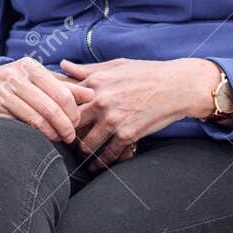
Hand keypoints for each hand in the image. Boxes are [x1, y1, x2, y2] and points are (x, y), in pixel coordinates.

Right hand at [0, 57, 91, 143]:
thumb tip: (92, 94)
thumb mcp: (37, 79)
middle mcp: (13, 76)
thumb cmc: (15, 84)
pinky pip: (16, 125)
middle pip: (49, 107)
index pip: (61, 92)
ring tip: (59, 139)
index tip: (78, 123)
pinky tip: (39, 140)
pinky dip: (31, 135)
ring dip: (50, 133)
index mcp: (29, 66)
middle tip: (71, 137)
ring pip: (33, 118)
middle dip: (64, 125)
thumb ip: (64, 86)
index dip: (73, 111)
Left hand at [61, 57, 219, 168]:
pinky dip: (99, 163)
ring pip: (86, 144)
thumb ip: (88, 69)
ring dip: (81, 152)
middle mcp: (101, 101)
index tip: (54, 119)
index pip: (65, 101)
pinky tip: (95, 167)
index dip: (57, 112)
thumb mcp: (117, 65)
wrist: (178, 85)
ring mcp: (114, 119)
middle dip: (65, 135)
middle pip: (71, 125)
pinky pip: (108, 154)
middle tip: (62, 141)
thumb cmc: (149, 72)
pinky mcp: (128, 134)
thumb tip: (63, 65)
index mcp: (96, 82)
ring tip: (79, 155)